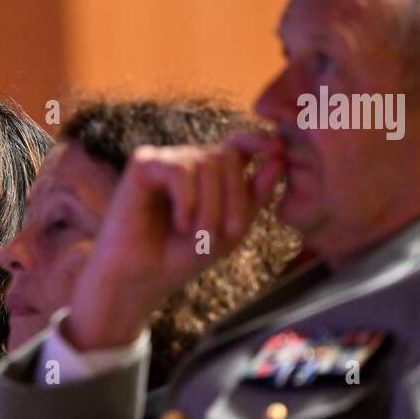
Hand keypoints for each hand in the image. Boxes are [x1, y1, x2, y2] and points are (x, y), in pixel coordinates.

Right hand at [65, 131, 284, 349]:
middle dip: (234, 196)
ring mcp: (164, 160)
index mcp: (209, 174)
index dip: (257, 140)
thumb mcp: (230, 231)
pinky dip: (186, 200)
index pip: (238, 144)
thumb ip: (254, 196)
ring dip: (210, 206)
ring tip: (197, 235)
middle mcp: (187, 161)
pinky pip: (179, 170)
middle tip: (228, 232)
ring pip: (205, 163)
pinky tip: (179, 223)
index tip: (278, 148)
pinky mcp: (142, 164)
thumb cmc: (180, 257)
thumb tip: (278, 158)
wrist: (141, 278)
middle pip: (226, 156)